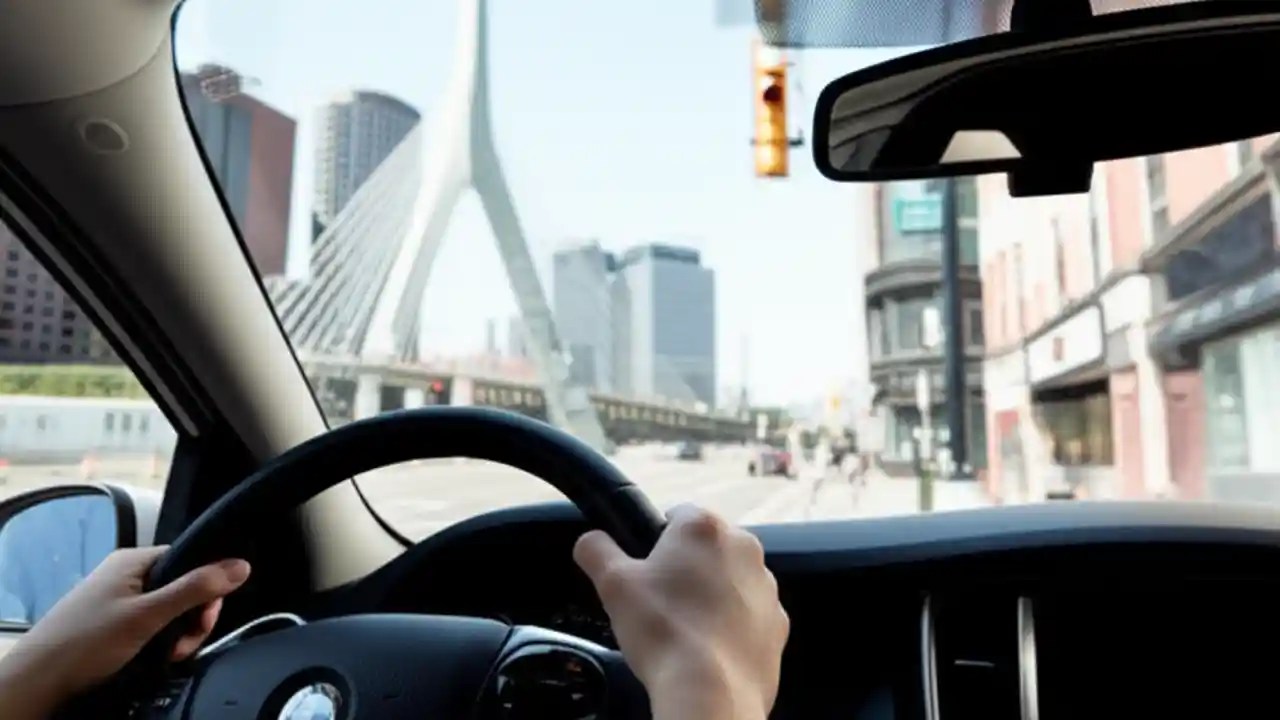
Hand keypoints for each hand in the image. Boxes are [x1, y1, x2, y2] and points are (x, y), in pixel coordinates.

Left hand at [0, 547, 249, 719]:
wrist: (38, 681)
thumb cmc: (86, 643)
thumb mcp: (148, 615)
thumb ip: (194, 589)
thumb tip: (241, 565)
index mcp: (134, 561)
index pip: (190, 560)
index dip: (206, 589)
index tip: (204, 618)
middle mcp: (127, 576)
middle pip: (183, 588)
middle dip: (191, 619)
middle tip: (181, 645)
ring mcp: (119, 601)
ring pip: (170, 612)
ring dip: (177, 635)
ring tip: (166, 655)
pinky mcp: (114, 624)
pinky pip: (152, 626)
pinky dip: (159, 643)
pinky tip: (154, 657)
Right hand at [574, 505, 787, 719]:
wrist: (711, 690)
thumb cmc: (664, 632)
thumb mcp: (612, 584)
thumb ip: (596, 550)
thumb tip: (591, 542)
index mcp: (704, 527)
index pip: (676, 514)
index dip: (655, 540)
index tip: (646, 568)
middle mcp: (744, 548)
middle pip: (706, 547)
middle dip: (685, 567)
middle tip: (660, 600)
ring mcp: (765, 587)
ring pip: (730, 580)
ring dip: (711, 594)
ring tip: (683, 627)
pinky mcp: (778, 622)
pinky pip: (749, 614)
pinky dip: (732, 624)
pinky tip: (708, 646)